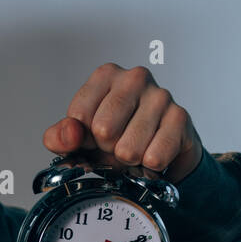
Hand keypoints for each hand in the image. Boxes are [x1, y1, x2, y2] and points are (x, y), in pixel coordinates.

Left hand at [42, 63, 203, 183]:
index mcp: (105, 75)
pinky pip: (154, 157)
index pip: (79, 116)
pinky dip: (149, 166)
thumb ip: (60, 137)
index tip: (95, 135)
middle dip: (107, 148)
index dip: (84, 137)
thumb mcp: (80, 137)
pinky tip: (152, 151)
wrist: (158, 151)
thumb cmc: (116, 137)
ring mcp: (160, 96)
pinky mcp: (180, 118)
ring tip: (136, 147)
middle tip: (117, 143)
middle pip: (104, 131)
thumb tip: (70, 135)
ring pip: (129, 149)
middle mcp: (134, 78)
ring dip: (129, 159)